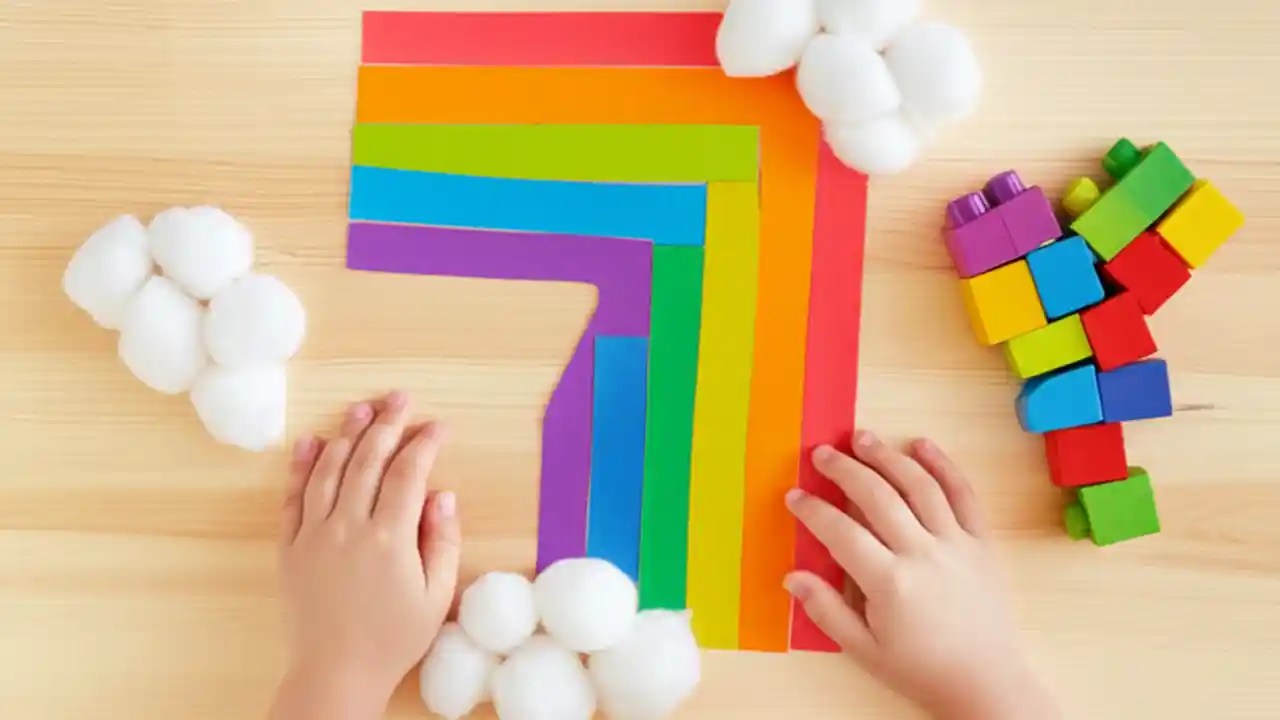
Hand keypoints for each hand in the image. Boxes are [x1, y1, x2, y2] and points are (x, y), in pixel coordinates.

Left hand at [269, 392, 460, 719]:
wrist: (335, 673)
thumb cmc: (393, 640)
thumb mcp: (436, 596)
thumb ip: (443, 542)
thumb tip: (443, 496)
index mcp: (390, 538)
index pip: (409, 473)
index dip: (425, 443)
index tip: (439, 426)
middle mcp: (349, 527)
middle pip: (368, 460)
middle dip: (387, 424)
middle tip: (400, 397)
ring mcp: (315, 534)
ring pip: (329, 470)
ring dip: (346, 434)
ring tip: (361, 409)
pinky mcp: (291, 547)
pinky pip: (293, 498)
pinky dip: (301, 467)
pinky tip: (310, 442)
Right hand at [785, 431, 1059, 719]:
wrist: (985, 682)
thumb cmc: (921, 669)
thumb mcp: (865, 650)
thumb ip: (827, 611)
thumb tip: (793, 578)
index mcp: (890, 583)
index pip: (841, 532)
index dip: (813, 510)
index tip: (794, 495)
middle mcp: (923, 554)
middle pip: (877, 497)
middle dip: (845, 470)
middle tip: (822, 453)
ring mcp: (956, 544)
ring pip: (919, 486)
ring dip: (888, 457)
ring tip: (862, 438)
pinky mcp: (982, 542)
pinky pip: (964, 494)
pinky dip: (943, 465)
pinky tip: (922, 445)